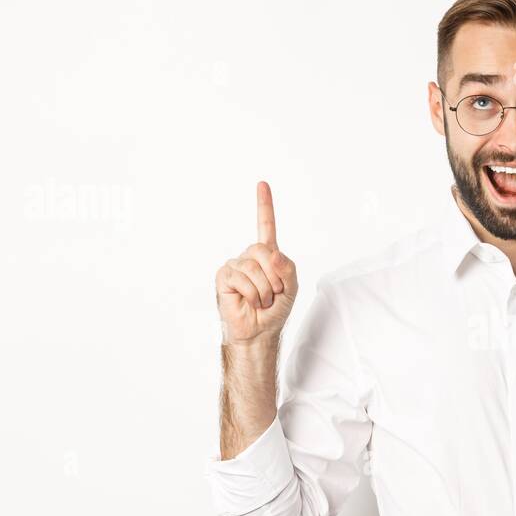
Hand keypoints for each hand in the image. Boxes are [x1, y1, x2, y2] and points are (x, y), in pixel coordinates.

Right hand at [216, 181, 298, 343]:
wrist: (260, 331)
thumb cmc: (275, 310)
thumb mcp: (291, 287)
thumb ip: (287, 267)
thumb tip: (270, 254)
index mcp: (267, 255)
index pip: (265, 226)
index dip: (264, 205)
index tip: (262, 184)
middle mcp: (249, 257)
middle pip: (263, 250)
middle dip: (275, 276)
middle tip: (273, 294)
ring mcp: (235, 265)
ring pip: (254, 267)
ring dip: (264, 290)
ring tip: (261, 301)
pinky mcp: (224, 276)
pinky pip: (242, 278)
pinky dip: (252, 294)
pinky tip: (248, 302)